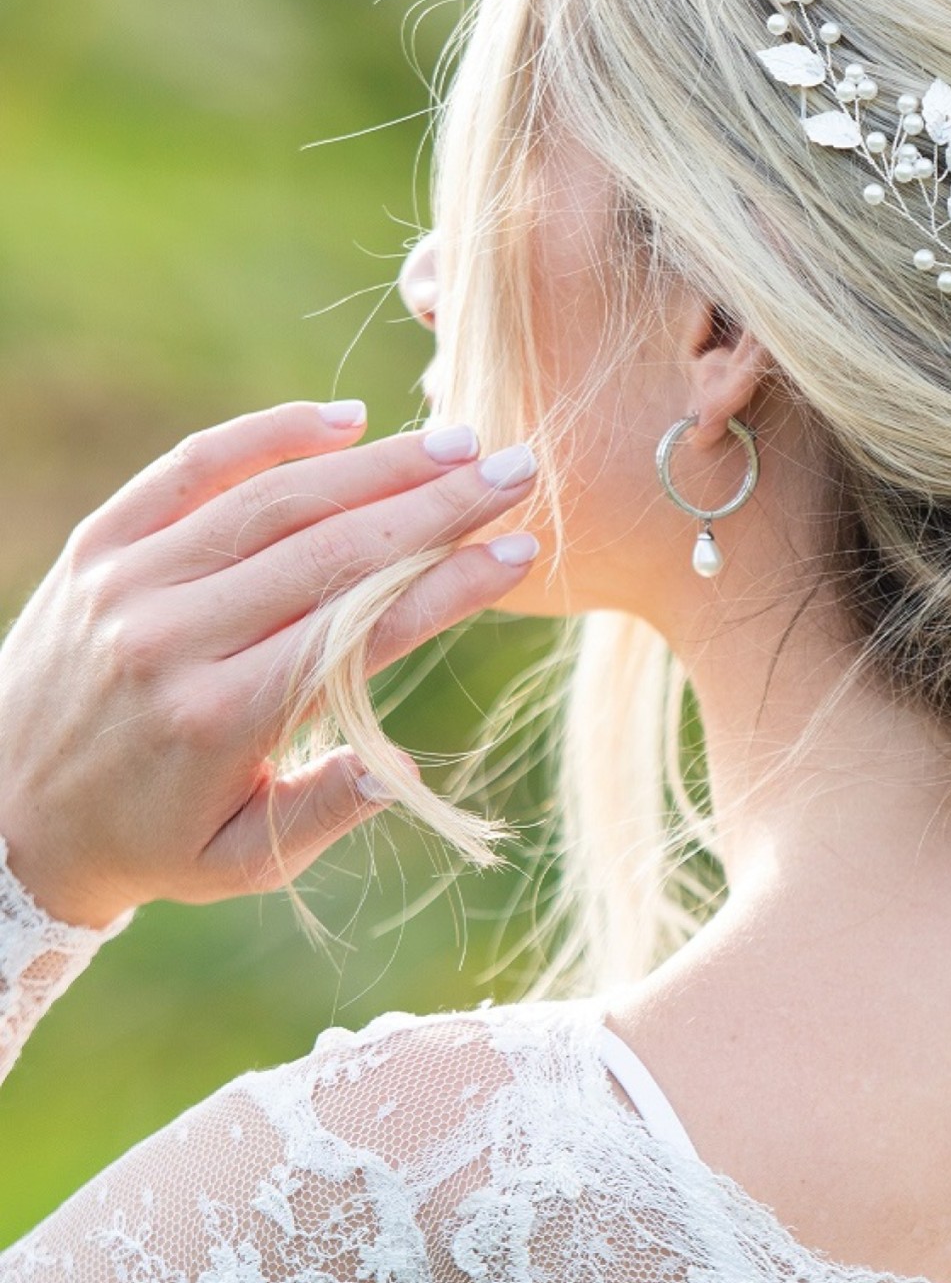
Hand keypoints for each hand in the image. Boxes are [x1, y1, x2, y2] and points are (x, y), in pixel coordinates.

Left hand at [0, 400, 540, 931]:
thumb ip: (322, 816)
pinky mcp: (98, 545)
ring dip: (379, 465)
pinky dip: (271, 435)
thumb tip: (395, 767)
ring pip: (277, 502)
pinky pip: (192, 468)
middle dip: (438, 507)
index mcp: (219, 720)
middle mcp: (174, 640)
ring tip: (459, 444)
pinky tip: (344, 418)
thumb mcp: (239, 864)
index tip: (519, 553)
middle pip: (333, 551)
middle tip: (516, 472)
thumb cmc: (145, 842)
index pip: (360, 632)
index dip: (450, 588)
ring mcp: (131, 583)